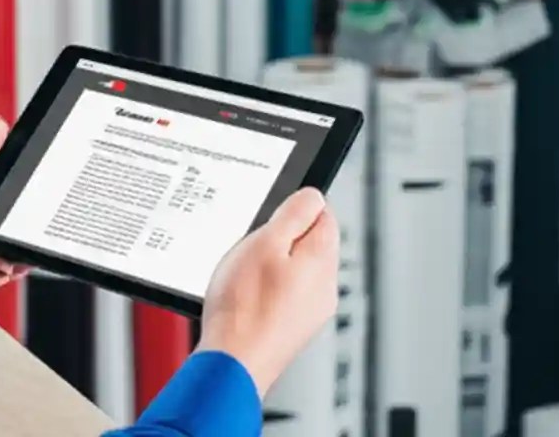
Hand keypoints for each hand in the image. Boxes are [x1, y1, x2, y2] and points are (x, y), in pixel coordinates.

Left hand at [0, 117, 29, 305]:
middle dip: (27, 205)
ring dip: (26, 230)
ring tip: (22, 222)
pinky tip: (17, 246)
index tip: (33, 168)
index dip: (15, 178)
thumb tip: (1, 126)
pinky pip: (19, 263)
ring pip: (20, 237)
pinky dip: (24, 256)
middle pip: (14, 211)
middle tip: (35, 195)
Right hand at [196, 187, 339, 396]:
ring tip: (246, 278)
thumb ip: (293, 215)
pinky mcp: (295, 328)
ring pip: (297, 271)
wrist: (232, 362)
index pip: (325, 215)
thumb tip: (313, 196)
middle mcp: (325, 288)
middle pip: (311, 244)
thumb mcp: (264, 243)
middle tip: (253, 249)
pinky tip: (246, 299)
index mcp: (323, 260)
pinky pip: (287, 295)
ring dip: (273, 266)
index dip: (296, 209)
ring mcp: (311, 312)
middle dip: (282, 240)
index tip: (272, 215)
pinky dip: (268, 291)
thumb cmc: (244, 307)